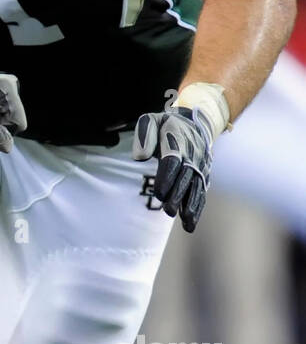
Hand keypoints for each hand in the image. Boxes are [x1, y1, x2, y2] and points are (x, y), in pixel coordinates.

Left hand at [132, 106, 212, 231]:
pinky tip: (190, 223)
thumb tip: (140, 157)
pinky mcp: (204, 173)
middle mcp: (192, 153)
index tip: (159, 193)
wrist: (193, 122)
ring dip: (192, 205)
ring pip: (197, 186)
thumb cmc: (165, 125)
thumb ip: (144, 135)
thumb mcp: (151, 120)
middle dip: (178, 195)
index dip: (167, 177)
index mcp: (177, 139)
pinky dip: (197, 208)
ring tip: (186, 223)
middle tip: (169, 211)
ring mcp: (200, 164)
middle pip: (186, 176)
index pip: (173, 160)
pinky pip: (202, 191)